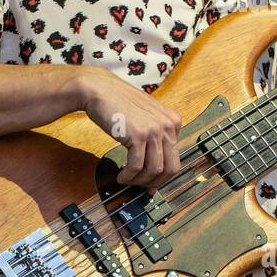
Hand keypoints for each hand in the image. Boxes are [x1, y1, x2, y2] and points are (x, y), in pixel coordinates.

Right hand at [77, 68, 182, 188]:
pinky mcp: (139, 135)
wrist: (100, 90)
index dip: (163, 176)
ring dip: (139, 181)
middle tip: (141, 187)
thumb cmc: (119, 103)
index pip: (176, 159)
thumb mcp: (147, 116)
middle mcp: (168, 125)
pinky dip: (128, 176)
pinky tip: (121, 176)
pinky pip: (136, 166)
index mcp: (174, 121)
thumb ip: (155, 137)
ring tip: (127, 180)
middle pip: (171, 168)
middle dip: (155, 182)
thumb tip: (156, 168)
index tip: (151, 183)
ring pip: (154, 170)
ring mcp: (155, 130)